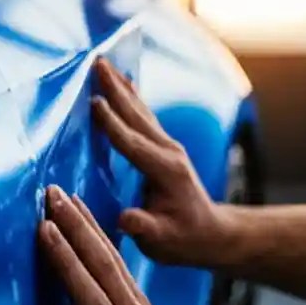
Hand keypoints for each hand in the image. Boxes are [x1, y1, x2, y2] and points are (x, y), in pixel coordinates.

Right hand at [91, 58, 235, 267]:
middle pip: (136, 116)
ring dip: (121, 86)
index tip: (95, 103)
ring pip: (139, 111)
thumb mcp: (163, 241)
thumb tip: (125, 219)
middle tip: (96, 63)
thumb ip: (144, 228)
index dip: (113, 125)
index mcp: (165, 171)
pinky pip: (143, 116)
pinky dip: (131, 96)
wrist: (210, 234)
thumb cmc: (183, 241)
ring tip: (104, 63)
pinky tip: (123, 81)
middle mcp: (168, 152)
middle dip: (115, 89)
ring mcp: (168, 146)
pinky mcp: (164, 146)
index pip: (133, 144)